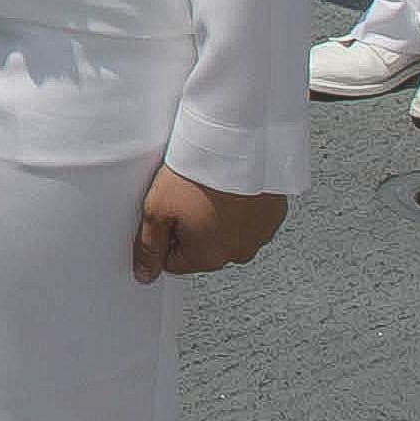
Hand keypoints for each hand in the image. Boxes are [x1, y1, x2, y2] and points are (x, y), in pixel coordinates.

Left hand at [132, 167, 287, 282]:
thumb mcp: (156, 211)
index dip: (164, 237)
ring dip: (217, 218)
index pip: (175, 262)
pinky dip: (240, 208)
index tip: (166, 214)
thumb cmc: (197, 175)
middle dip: (191, 229)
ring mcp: (260, 234)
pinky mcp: (273, 214)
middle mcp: (239, 252)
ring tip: (207, 191)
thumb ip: (149, 247)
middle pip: (203, 249)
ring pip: (228, 234)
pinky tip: (229, 189)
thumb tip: (145, 274)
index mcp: (209, 257)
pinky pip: (250, 218)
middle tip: (186, 199)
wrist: (234, 146)